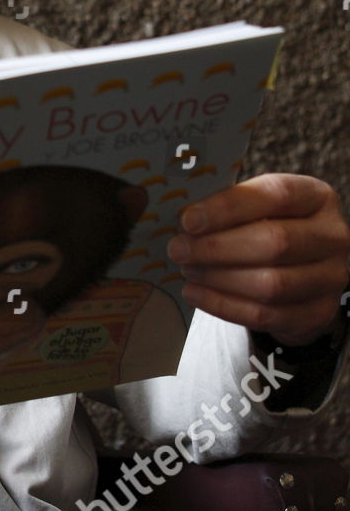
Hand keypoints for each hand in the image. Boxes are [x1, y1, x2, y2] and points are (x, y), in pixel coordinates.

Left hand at [167, 173, 349, 347]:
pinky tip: (195, 293)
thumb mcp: (260, 208)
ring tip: (187, 270)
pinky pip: (265, 315)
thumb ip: (230, 207)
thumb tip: (184, 219)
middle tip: (178, 249)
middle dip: (217, 247)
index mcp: (316, 197)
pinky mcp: (318, 313)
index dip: (228, 207)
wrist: (303, 274)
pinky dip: (223, 305)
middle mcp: (333, 236)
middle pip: (275, 242)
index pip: (276, 195)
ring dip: (219, 278)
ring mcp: (330, 278)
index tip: (188, 220)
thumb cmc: (271, 229)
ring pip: (271, 284)